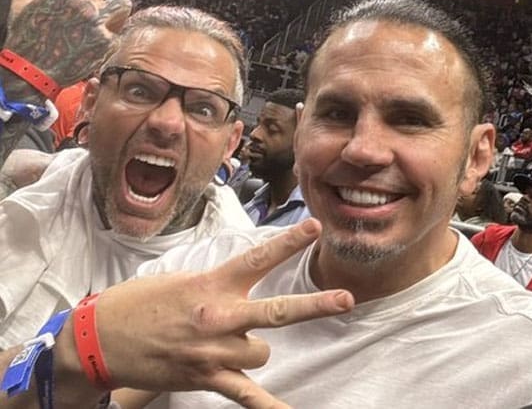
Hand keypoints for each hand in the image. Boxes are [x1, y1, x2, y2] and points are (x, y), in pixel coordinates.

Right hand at [1, 0, 149, 87]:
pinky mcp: (106, 40)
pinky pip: (120, 30)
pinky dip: (112, 33)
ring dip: (117, 9)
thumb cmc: (27, 40)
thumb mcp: (21, 8)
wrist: (33, 73)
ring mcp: (95, 20)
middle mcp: (80, 0)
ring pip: (123, 3)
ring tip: (99, 22)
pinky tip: (96, 43)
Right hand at [87, 219, 352, 407]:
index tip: (316, 227)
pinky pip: (247, 397)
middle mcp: (218, 317)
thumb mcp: (180, 280)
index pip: (258, 259)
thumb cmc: (139, 304)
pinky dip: (271, 407)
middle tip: (347, 299)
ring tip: (225, 344)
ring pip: (263, 352)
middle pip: (278, 312)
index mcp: (212, 285)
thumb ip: (217, 285)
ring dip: (255, 349)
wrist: (99, 340)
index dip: (289, 243)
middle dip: (316, 306)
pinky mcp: (207, 378)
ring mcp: (214, 351)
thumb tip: (243, 291)